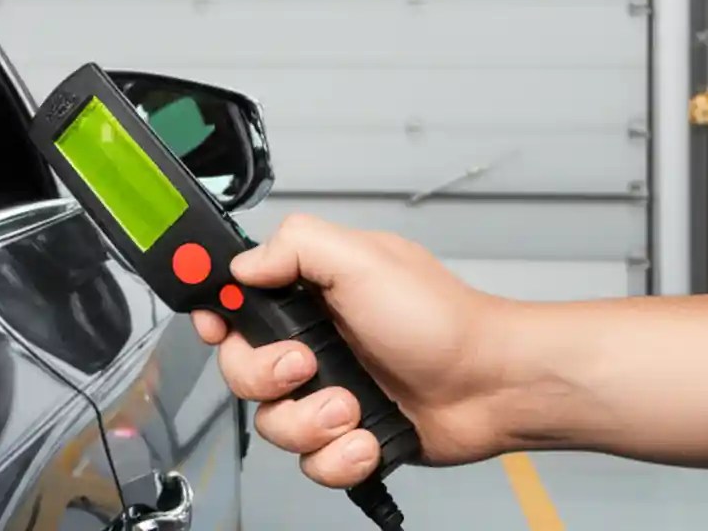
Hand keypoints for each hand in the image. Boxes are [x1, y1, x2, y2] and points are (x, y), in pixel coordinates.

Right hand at [193, 214, 513, 487]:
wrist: (491, 385)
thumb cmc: (443, 320)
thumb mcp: (365, 260)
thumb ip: (297, 246)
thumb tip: (243, 262)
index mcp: (307, 293)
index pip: (234, 302)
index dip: (216, 317)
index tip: (219, 327)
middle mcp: (310, 342)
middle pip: (240, 370)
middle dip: (268, 378)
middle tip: (309, 367)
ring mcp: (325, 392)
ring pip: (271, 424)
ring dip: (310, 423)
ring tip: (352, 409)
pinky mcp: (344, 436)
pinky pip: (310, 462)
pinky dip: (339, 457)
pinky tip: (367, 438)